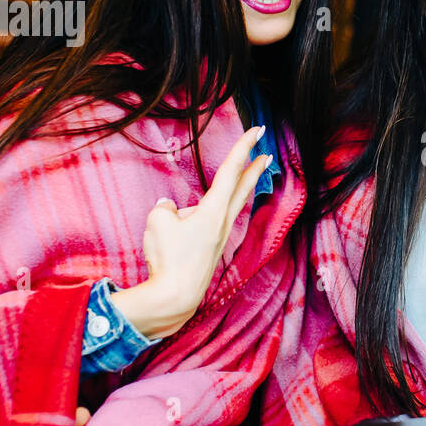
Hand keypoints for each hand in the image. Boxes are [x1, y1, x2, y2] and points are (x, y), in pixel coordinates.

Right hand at [110, 126, 270, 339]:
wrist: (175, 296)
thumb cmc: (169, 257)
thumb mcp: (158, 222)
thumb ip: (165, 208)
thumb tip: (171, 209)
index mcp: (214, 209)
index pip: (231, 169)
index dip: (243, 146)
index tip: (258, 130)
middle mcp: (222, 221)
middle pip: (242, 187)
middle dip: (254, 169)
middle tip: (267, 154)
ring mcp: (219, 237)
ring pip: (229, 205)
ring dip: (234, 190)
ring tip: (208, 199)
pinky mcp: (211, 250)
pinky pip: (212, 222)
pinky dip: (208, 214)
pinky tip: (187, 226)